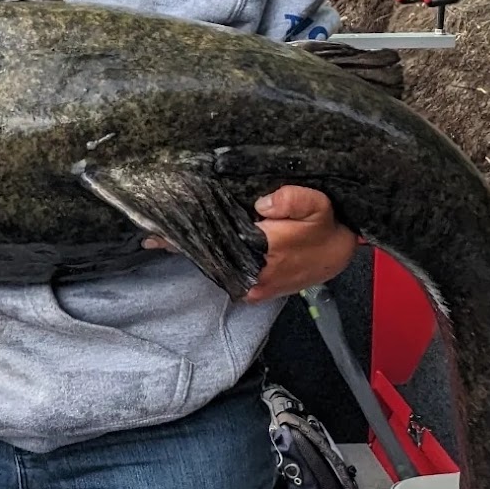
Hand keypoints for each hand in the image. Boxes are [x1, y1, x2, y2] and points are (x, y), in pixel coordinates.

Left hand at [144, 184, 359, 302]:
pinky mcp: (255, 290)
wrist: (339, 255)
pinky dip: (207, 262)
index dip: (189, 236)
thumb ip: (293, 199)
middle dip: (181, 245)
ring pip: (216, 269)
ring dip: (191, 255)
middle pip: (211, 259)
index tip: (161, 228)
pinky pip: (225, 275)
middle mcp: (256, 274)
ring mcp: (253, 285)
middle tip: (150, 233)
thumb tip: (262, 204)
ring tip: (161, 238)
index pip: (219, 243)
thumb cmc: (325, 226)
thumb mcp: (318, 204)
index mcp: (267, 249)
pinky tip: (189, 249)